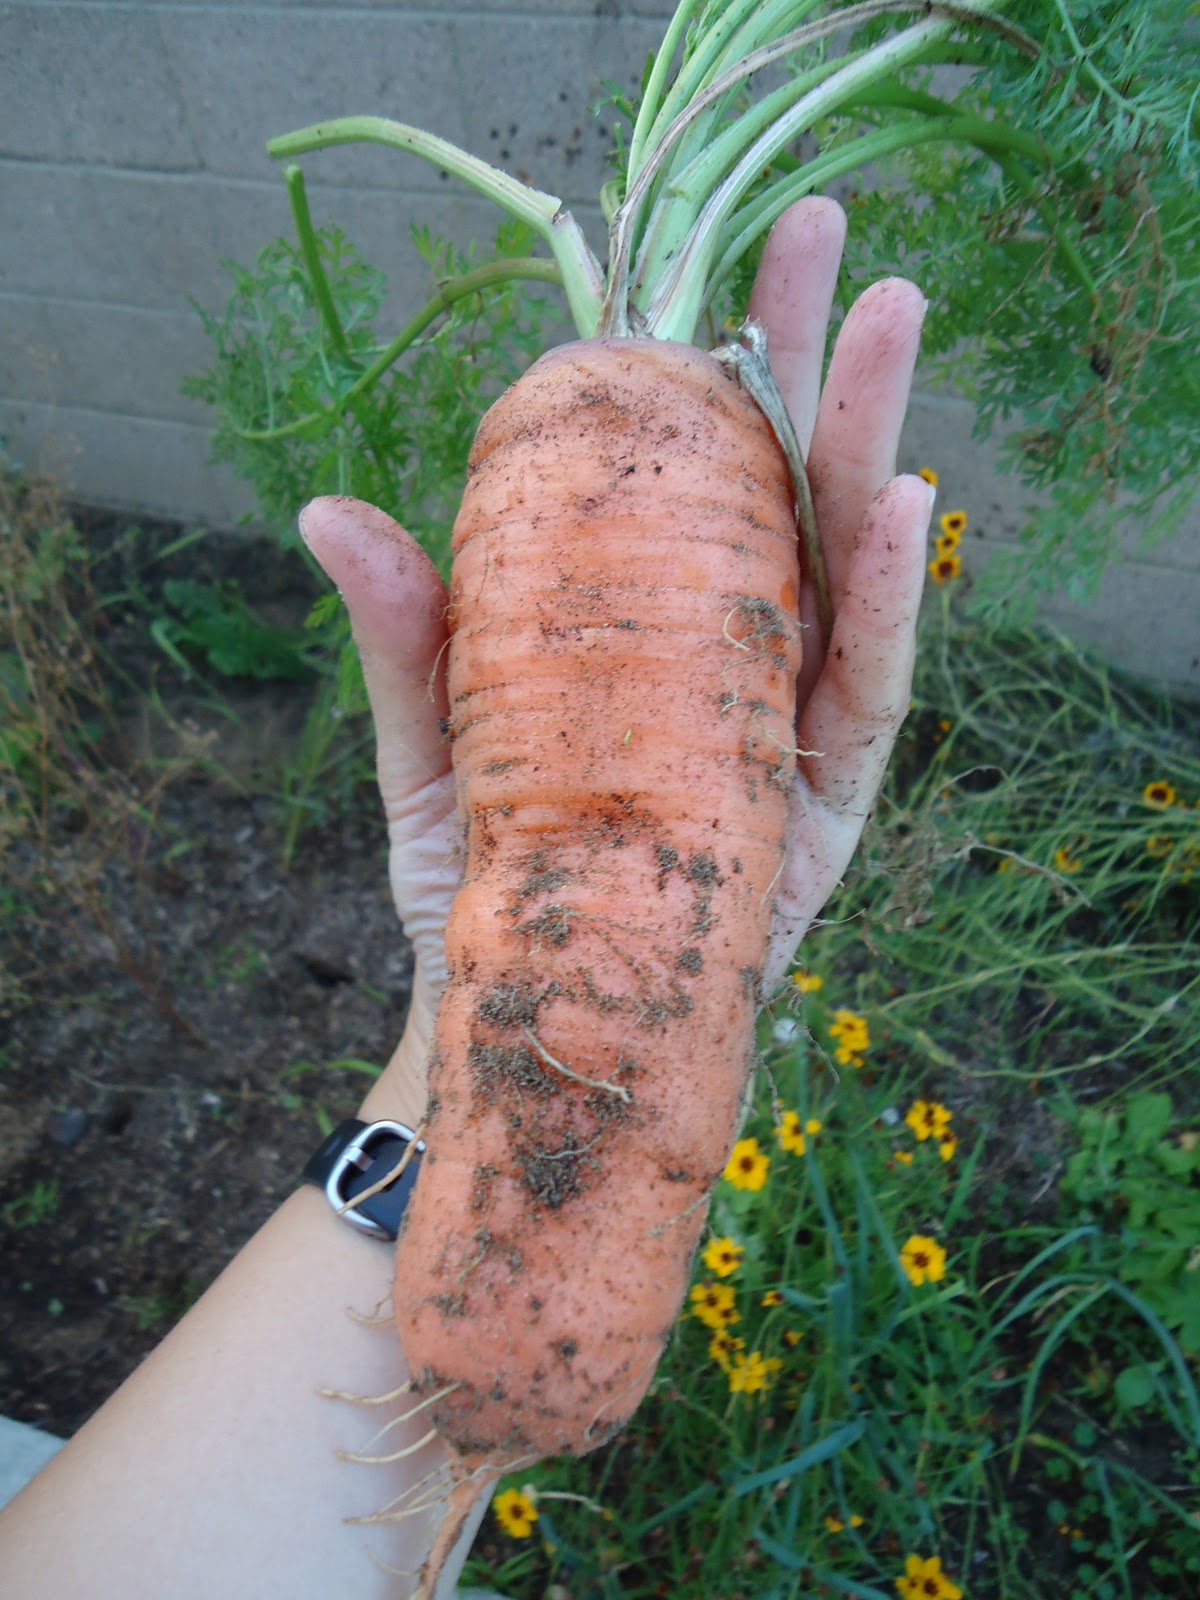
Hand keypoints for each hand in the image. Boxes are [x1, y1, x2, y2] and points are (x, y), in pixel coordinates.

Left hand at [299, 196, 931, 1096]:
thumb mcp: (435, 746)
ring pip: (842, 565)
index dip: (708, 370)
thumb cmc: (488, 880)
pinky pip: (864, 687)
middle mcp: (735, 660)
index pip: (694, 481)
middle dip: (810, 367)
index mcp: (653, 630)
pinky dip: (882, 596)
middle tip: (826, 241)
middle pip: (782, 496)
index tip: (711, 262)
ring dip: (867, 440)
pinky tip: (893, 500)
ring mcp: (787, 725)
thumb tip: (329, 510)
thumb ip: (410, 636)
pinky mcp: (827, 805)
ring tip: (881, 322)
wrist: (520, 1024)